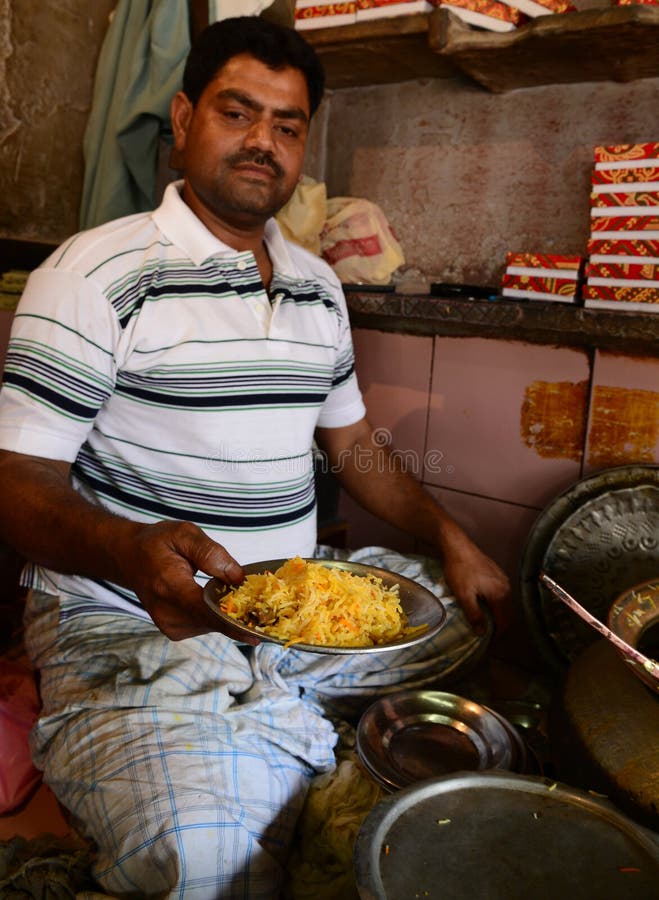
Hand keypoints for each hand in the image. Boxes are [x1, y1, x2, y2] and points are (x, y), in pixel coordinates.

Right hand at [115, 519, 258, 642]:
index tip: (257, 632)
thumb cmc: (157, 543)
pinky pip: (206, 626)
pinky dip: (218, 616)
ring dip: (229, 614)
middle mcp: (167, 613)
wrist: (129, 557)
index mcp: (169, 586)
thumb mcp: (184, 534)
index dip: (233, 623)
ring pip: (212, 626)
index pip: (205, 611)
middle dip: (239, 614)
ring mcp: (169, 625)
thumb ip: (211, 553)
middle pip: (213, 622)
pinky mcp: (174, 631)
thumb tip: (237, 577)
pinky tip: (220, 601)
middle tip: (262, 603)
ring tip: (239, 595)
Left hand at [440, 536, 511, 635]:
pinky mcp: (497, 574)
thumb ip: (475, 615)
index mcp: (500, 595)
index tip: (489, 643)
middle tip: (487, 636)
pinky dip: (495, 605)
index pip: (504, 622)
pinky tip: (484, 606)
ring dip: (496, 615)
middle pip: (507, 614)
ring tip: (485, 623)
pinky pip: (500, 595)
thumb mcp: (464, 595)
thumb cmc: (460, 570)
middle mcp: (506, 587)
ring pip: (504, 604)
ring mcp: (503, 580)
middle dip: (499, 627)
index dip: (498, 635)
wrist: (458, 546)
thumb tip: (482, 633)